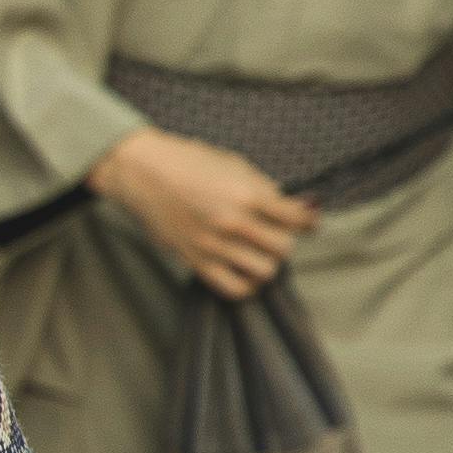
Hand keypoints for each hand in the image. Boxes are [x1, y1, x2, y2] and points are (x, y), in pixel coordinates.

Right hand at [91, 127, 316, 295]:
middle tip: (273, 235)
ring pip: (265, 271)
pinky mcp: (197, 261)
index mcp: (246, 193)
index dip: (308, 221)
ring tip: (258, 253)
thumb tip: (297, 207)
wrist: (143, 172)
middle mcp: (233, 221)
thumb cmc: (188, 163)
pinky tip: (244, 272)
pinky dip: (247, 285)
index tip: (307, 223)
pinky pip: (235, 288)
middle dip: (283, 241)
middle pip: (284, 248)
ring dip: (267, 263)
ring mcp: (214, 244)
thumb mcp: (233, 165)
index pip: (297, 218)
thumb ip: (265, 188)